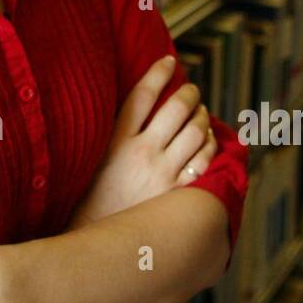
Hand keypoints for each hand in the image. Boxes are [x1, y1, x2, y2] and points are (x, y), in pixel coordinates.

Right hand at [68, 55, 217, 228]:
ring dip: (203, 117)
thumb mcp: (95, 160)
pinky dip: (210, 145)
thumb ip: (115, 135)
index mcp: (116, 142)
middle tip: (192, 91)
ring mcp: (163, 174)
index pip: (141, 95)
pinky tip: (207, 141)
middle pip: (176, 109)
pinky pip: (206, 160)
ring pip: (196, 131)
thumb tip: (138, 109)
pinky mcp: (178, 194)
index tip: (169, 61)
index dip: (158, 73)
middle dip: (190, 93)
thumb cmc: (92, 199)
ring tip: (201, 114)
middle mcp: (142, 154)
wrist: (96, 241)